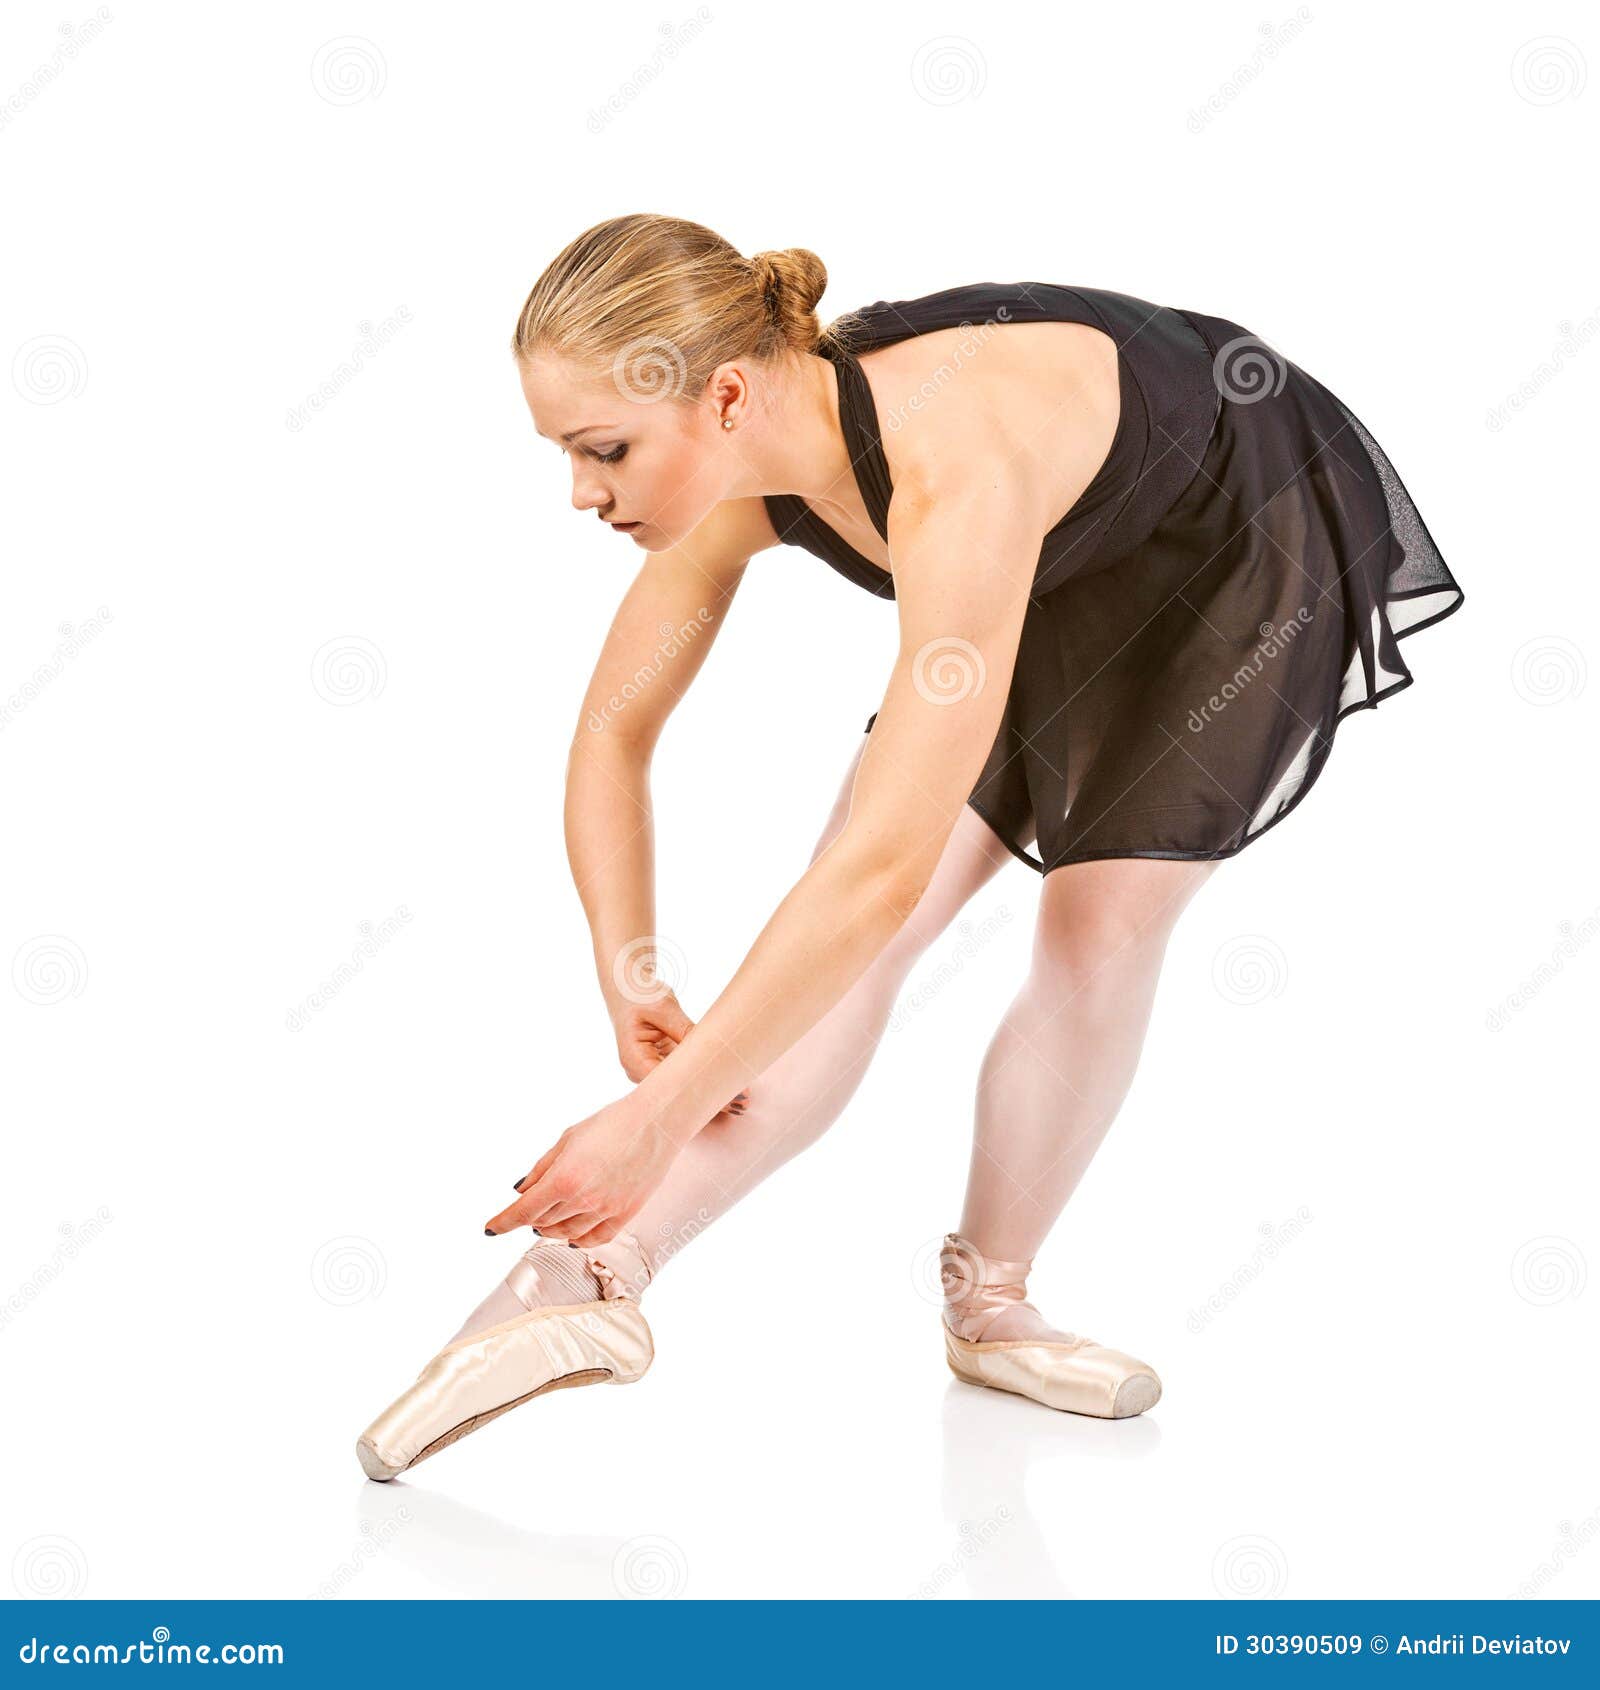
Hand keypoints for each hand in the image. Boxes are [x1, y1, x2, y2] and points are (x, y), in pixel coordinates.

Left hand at [485, 1092, 686, 1245]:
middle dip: (530, 1218)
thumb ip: (542, 1168)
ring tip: (548, 1220)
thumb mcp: (568, 1138)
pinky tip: (572, 1235)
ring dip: (552, 1229)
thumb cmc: (611, 1123)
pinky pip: (595, 1239)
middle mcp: (583, 1199)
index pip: (523, 1211)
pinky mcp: (626, 1215)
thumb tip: (522, 1191)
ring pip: (566, 1234)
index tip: (490, 1229)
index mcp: (564, 1178)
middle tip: (528, 1209)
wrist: (657, 1121)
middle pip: (543, 1223)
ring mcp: (606, 1210)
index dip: (502, 1222)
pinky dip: (578, 1240)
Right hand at [612, 988, 747, 1118]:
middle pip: (675, 1091)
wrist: (627, 985)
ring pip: (683, 1084)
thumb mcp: (663, 1008)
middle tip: (743, 1102)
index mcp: (633, 1059)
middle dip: (707, 1096)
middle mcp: (639, 1070)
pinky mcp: (664, 1061)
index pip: (667, 1084)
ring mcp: (651, 1068)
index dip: (696, 1090)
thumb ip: (685, 1030)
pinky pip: (686, 1072)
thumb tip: (712, 1049)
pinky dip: (705, 1075)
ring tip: (743, 1098)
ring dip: (709, 1088)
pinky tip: (731, 1085)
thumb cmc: (639, 993)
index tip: (725, 1094)